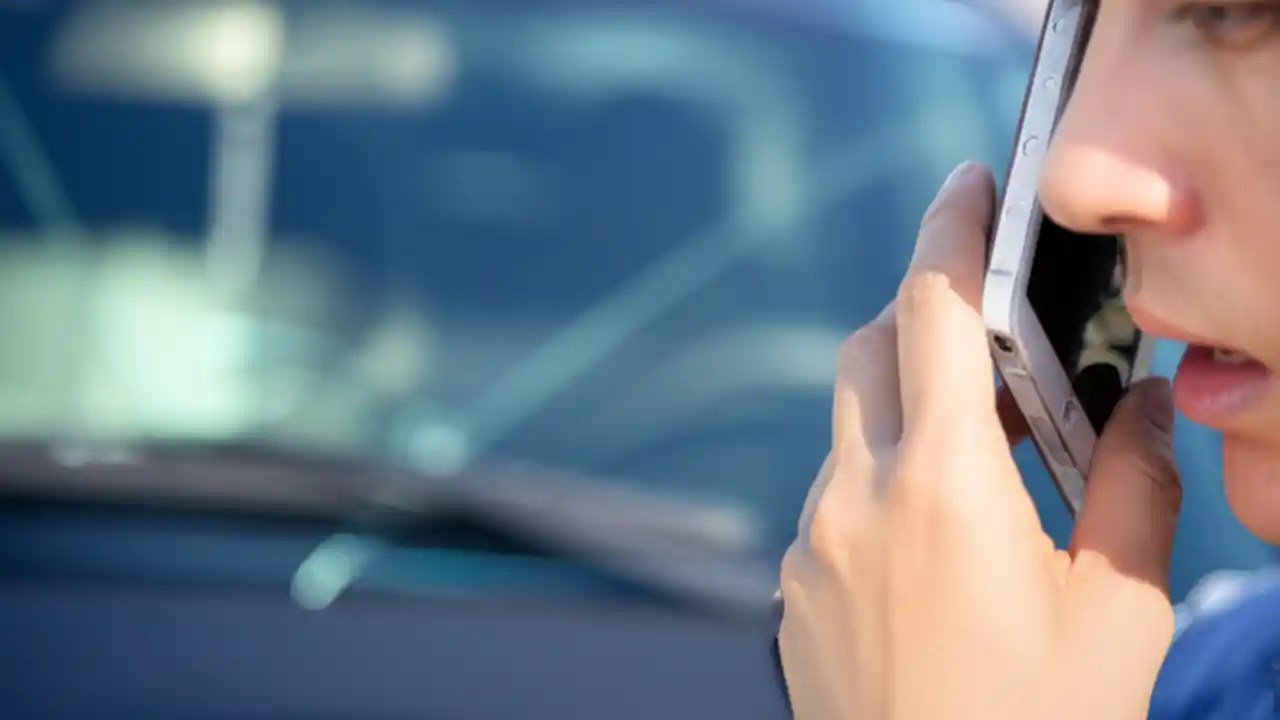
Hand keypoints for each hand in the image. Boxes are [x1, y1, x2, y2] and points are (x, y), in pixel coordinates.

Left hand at [776, 163, 1182, 719]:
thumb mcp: (1118, 612)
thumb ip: (1138, 490)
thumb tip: (1145, 407)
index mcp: (943, 487)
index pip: (937, 312)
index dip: (953, 233)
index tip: (968, 186)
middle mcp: (854, 499)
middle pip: (874, 349)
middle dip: (928, 315)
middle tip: (995, 338)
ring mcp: (807, 544)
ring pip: (848, 425)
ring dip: (905, 406)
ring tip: (980, 457)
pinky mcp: (789, 586)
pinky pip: (830, 495)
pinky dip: (877, 478)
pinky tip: (931, 537)